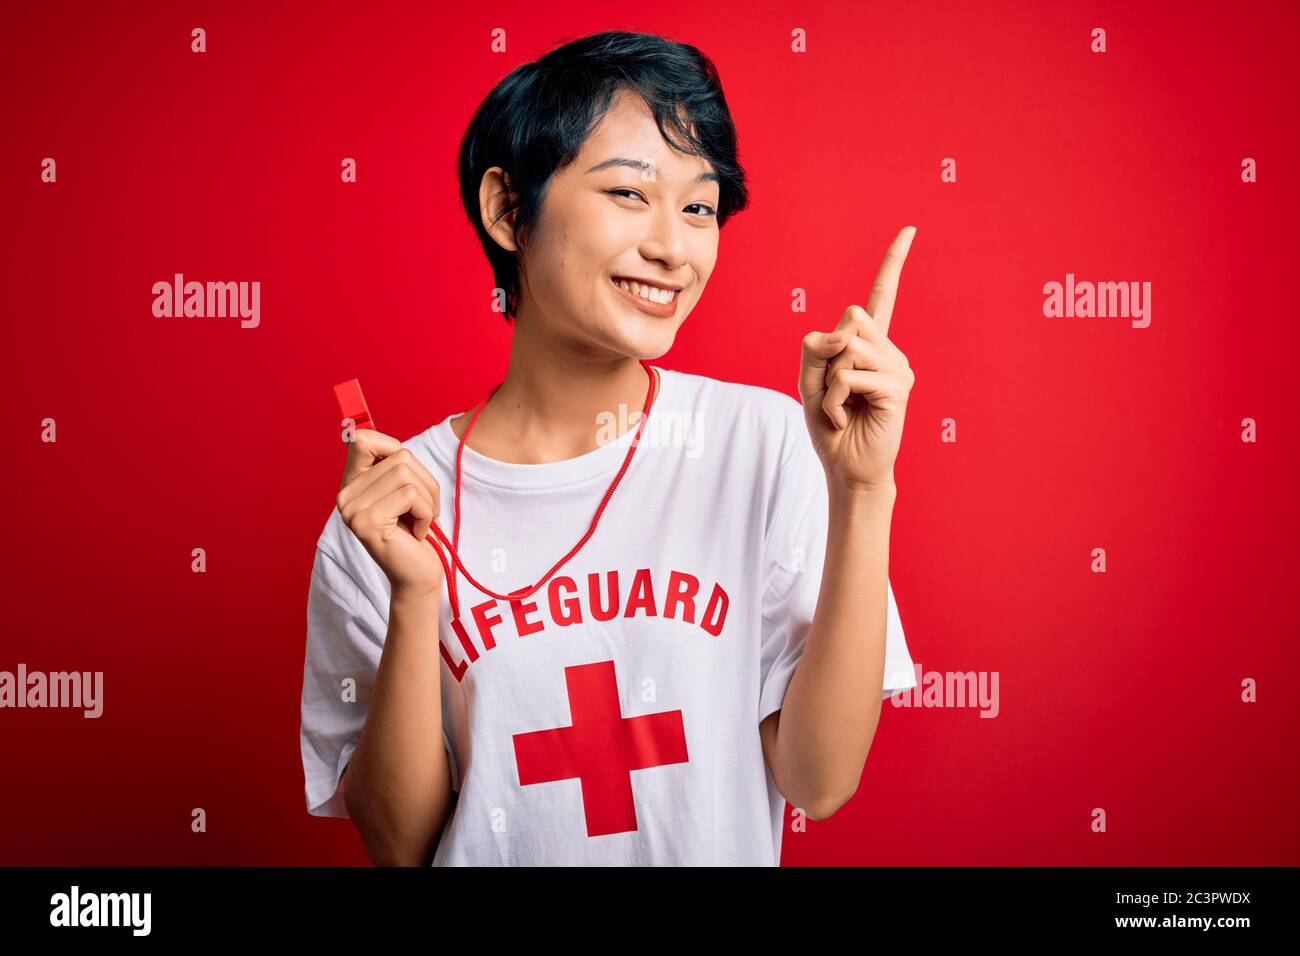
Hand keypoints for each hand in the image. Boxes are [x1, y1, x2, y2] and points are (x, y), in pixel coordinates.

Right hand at [336, 428, 445, 601]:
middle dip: (426, 481)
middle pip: (399, 455)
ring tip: (422, 520)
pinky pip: (409, 494)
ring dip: (428, 498)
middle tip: (425, 509)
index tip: (410, 475)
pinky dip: (425, 512)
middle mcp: (345, 495)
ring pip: (406, 473)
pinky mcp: (366, 522)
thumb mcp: (406, 491)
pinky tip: (418, 532)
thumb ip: (396, 467)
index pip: (363, 439)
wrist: (417, 576)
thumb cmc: (416, 531)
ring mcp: (352, 509)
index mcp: (352, 483)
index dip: (393, 446)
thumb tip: (397, 445)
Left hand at [798, 226, 917, 493]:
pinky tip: (844, 419)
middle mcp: (890, 351)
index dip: (894, 262)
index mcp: (870, 345)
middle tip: (833, 390)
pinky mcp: (898, 389)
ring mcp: (898, 369)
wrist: (848, 468)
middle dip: (828, 355)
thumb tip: (845, 330)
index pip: (882, 296)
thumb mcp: (809, 381)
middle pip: (852, 319)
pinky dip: (833, 400)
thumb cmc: (830, 425)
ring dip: (828, 383)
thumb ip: (816, 348)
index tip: (910, 229)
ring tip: (839, 408)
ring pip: (848, 349)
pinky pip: (850, 377)